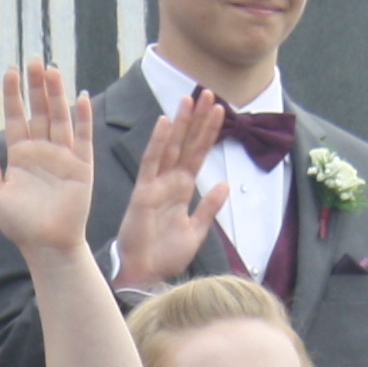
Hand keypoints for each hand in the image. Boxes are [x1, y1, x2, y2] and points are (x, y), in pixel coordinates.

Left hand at [0, 60, 97, 259]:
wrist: (46, 245)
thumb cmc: (19, 224)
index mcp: (19, 156)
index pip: (16, 118)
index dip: (13, 96)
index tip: (9, 72)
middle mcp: (41, 151)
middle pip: (39, 111)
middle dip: (36, 87)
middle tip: (33, 60)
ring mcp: (63, 156)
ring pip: (59, 118)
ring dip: (56, 95)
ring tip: (52, 70)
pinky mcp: (82, 165)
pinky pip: (83, 137)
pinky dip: (83, 118)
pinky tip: (80, 98)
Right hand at [110, 86, 230, 289]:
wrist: (146, 275)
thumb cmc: (166, 256)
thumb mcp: (196, 231)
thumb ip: (209, 207)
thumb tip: (223, 184)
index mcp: (183, 189)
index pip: (198, 154)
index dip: (209, 132)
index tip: (220, 109)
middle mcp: (170, 182)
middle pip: (186, 144)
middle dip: (197, 118)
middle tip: (207, 92)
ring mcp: (156, 185)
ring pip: (171, 147)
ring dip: (181, 123)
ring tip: (190, 98)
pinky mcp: (144, 192)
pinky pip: (152, 163)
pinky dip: (158, 142)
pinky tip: (165, 123)